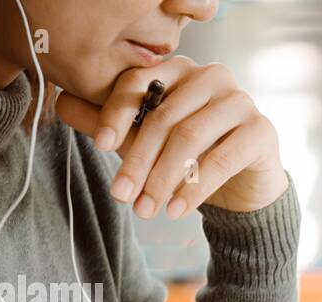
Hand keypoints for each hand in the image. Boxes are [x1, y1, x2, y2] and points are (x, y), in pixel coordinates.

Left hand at [55, 57, 287, 219]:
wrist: (243, 188)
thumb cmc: (191, 159)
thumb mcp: (144, 143)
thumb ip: (109, 123)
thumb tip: (60, 103)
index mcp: (180, 70)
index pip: (140, 83)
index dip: (116, 114)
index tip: (99, 146)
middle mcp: (212, 76)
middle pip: (165, 116)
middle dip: (138, 161)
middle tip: (121, 196)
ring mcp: (240, 101)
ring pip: (191, 138)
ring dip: (163, 179)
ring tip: (147, 211)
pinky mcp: (261, 130)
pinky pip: (221, 160)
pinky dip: (194, 189)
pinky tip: (176, 211)